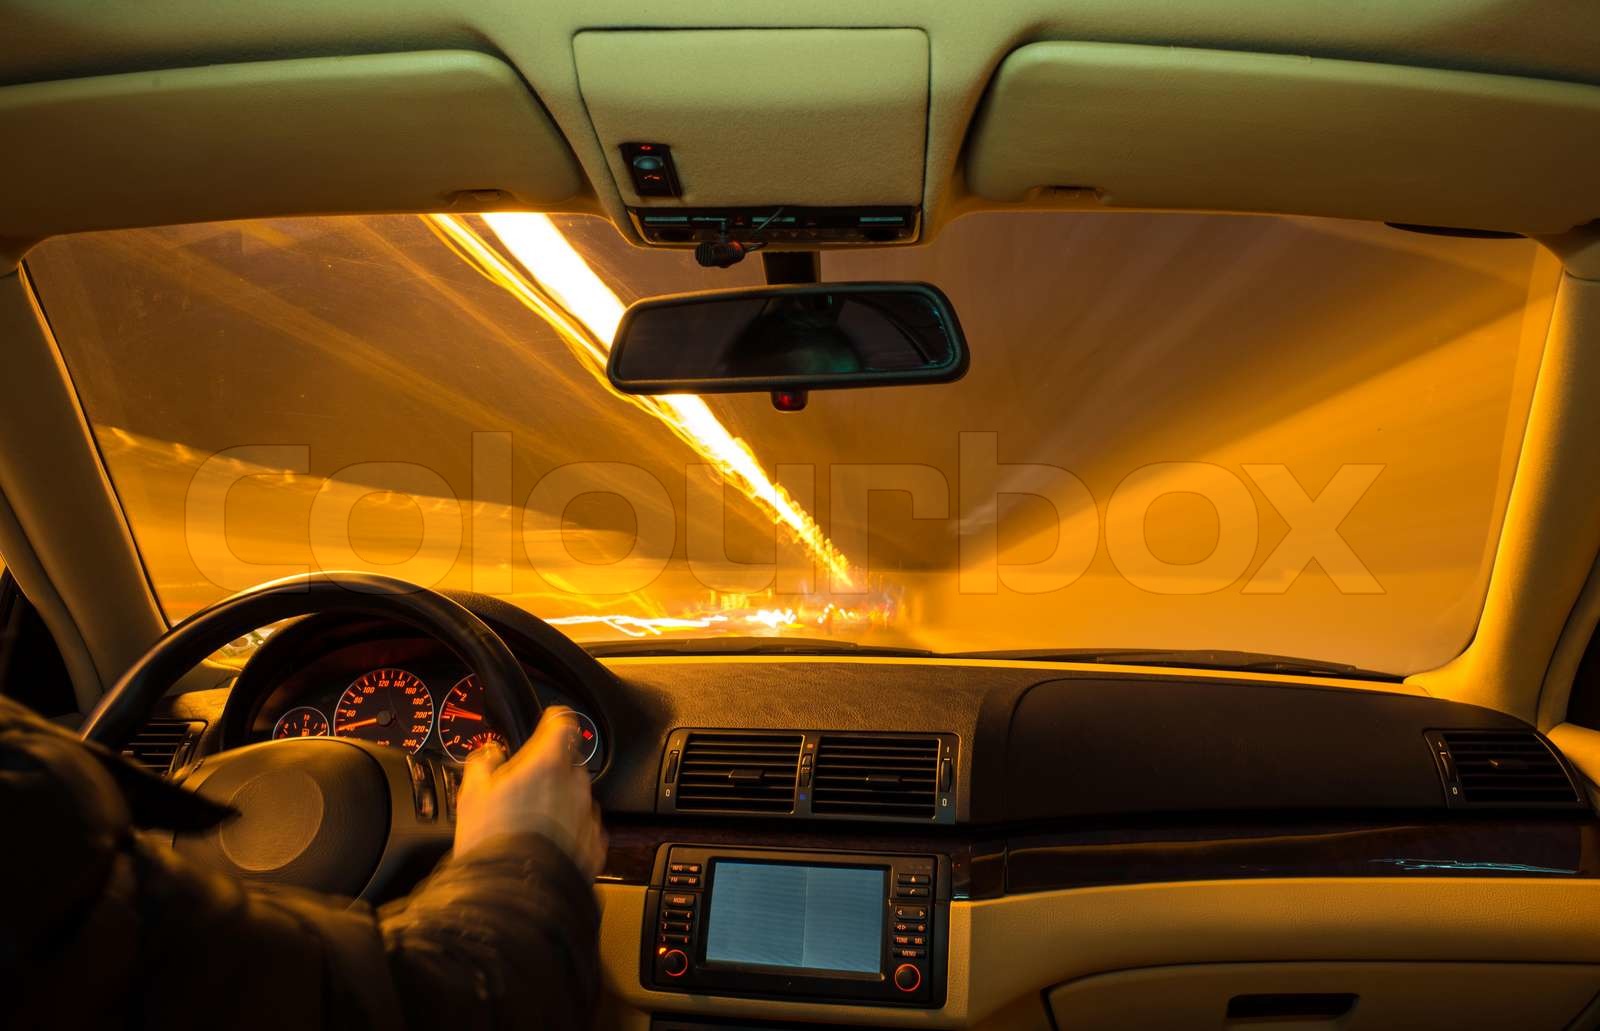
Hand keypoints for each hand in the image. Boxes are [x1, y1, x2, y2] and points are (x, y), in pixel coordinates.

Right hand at [453, 706, 606, 877]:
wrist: (512, 895)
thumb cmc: (491, 842)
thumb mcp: (472, 793)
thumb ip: (484, 761)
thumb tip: (490, 752)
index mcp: (548, 762)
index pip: (562, 722)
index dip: (553, 721)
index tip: (547, 723)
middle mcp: (575, 784)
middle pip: (569, 762)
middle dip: (551, 769)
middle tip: (524, 787)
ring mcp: (588, 815)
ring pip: (577, 796)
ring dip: (560, 801)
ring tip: (530, 822)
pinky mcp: (594, 845)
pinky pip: (583, 828)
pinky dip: (569, 830)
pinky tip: (546, 843)